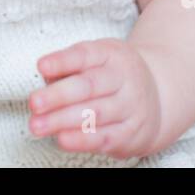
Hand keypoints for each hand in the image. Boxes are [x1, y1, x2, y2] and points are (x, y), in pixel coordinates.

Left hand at [28, 37, 161, 158]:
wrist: (160, 94)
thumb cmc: (113, 75)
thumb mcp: (96, 59)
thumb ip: (68, 66)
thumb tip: (46, 77)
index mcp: (111, 54)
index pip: (84, 55)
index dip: (62, 61)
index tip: (41, 66)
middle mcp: (124, 78)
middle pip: (89, 86)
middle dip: (58, 96)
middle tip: (34, 103)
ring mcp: (131, 106)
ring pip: (96, 114)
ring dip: (63, 121)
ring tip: (38, 125)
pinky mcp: (132, 132)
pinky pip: (105, 137)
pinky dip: (82, 140)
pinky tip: (62, 139)